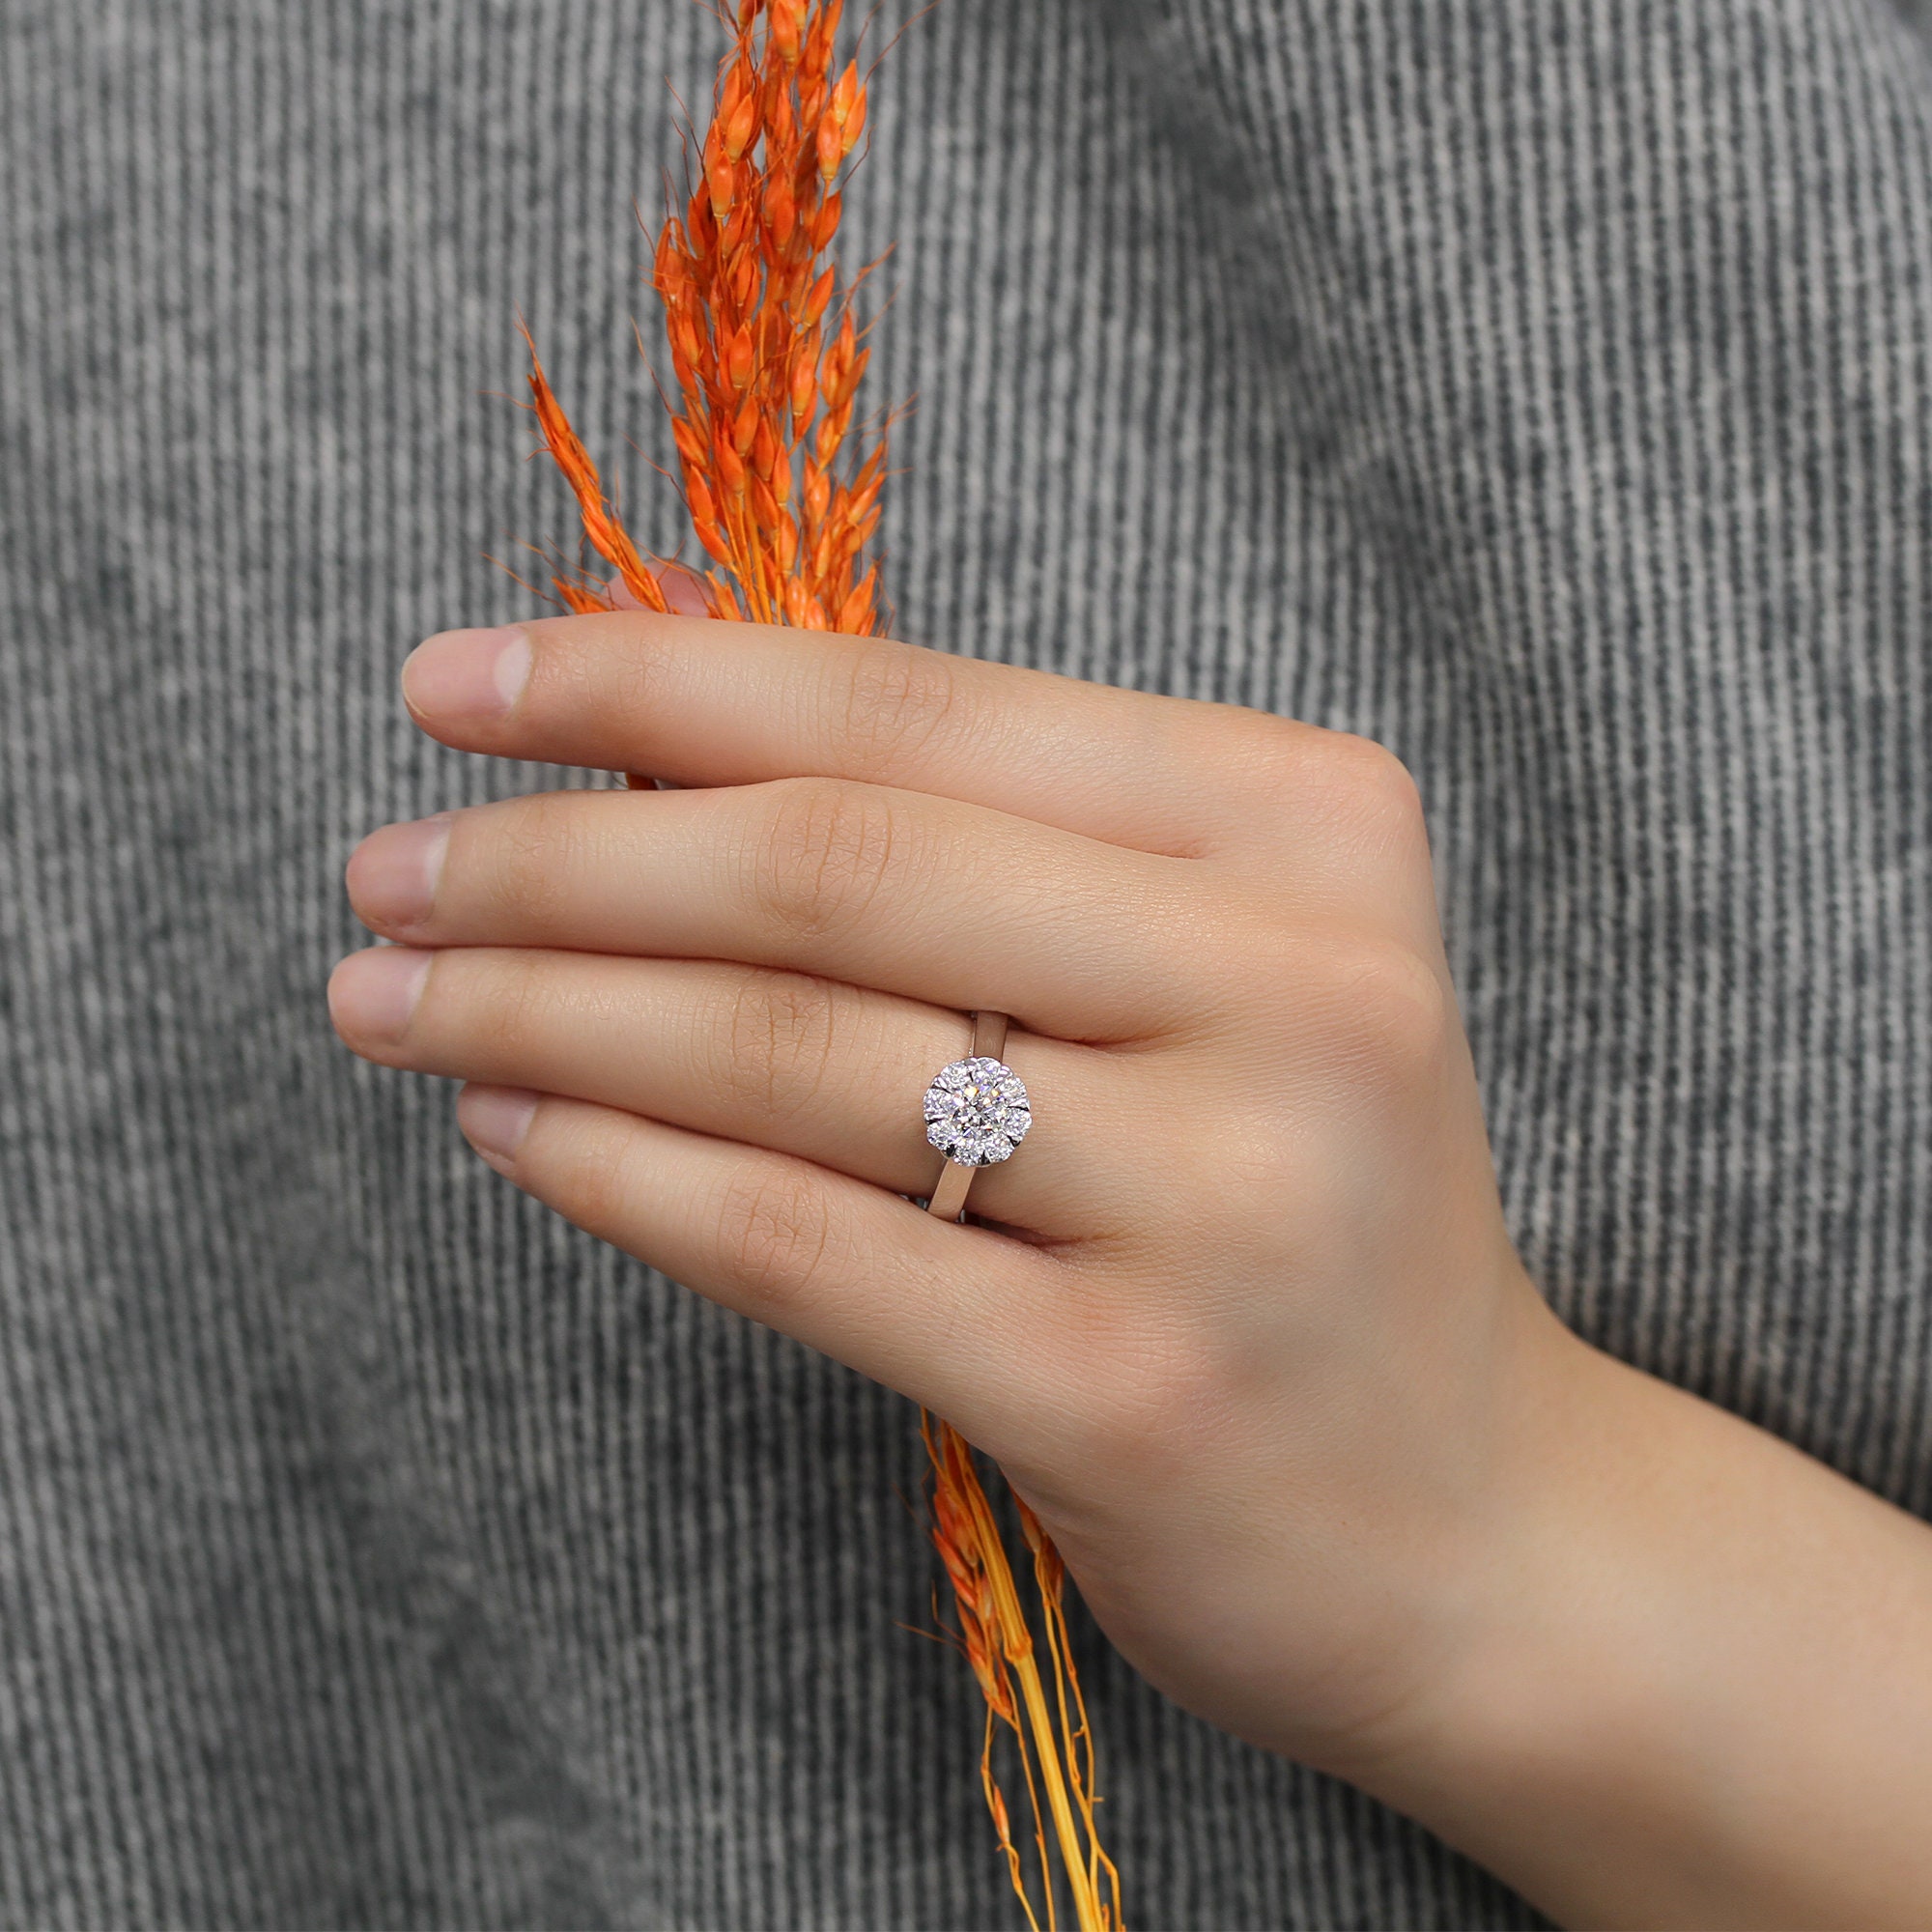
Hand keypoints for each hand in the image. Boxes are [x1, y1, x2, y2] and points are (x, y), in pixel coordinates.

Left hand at [328, 610, 1561, 1773]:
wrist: (1474, 1518)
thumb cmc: (1295, 1200)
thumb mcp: (1205, 966)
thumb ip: (986, 842)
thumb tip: (652, 728)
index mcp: (1310, 823)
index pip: (915, 708)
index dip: (655, 680)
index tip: (458, 683)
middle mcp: (1293, 983)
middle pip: (834, 870)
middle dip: (559, 855)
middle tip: (386, 866)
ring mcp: (1222, 1195)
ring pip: (792, 1055)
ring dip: (543, 1011)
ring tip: (390, 991)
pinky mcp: (1128, 1391)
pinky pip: (803, 1244)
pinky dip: (621, 1174)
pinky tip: (506, 1125)